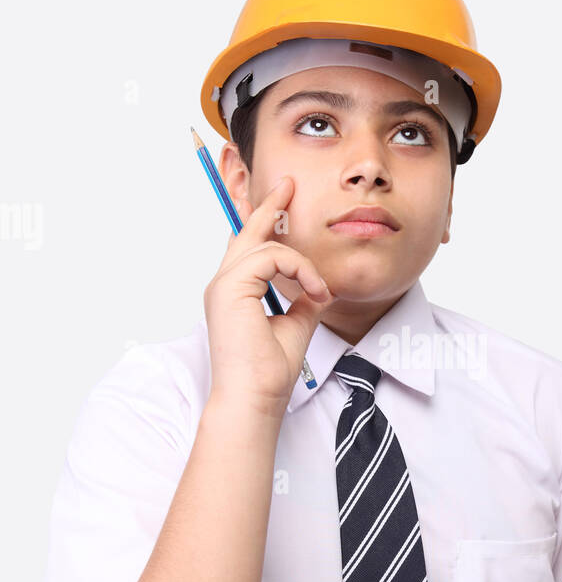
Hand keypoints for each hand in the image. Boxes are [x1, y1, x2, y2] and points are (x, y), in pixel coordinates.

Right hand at [204, 175, 332, 418]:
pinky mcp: (230, 288)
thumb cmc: (269, 372)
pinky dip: (298, 270)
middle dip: (268, 207)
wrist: (256, 397)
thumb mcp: (296, 325)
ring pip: (264, 245)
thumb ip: (304, 300)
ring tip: (318, 290)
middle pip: (246, 233)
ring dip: (299, 263)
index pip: (247, 248)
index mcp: (234, 293)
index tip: (281, 199)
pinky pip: (272, 256)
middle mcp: (223, 285)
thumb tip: (319, 286)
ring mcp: (223, 285)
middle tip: (289, 184)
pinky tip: (313, 292)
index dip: (262, 221)